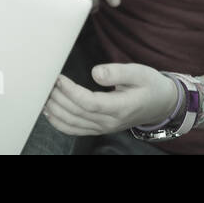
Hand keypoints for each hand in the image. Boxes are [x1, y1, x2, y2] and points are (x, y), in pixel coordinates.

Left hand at [42, 63, 179, 136]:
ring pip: (72, 123)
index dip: (70, 91)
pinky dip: (59, 122)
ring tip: (43, 93)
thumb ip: (117, 72)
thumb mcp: (139, 72)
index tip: (58, 77)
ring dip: (54, 109)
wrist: (160, 104)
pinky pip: (74, 130)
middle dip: (57, 97)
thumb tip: (96, 73)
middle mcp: (109, 122)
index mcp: (120, 108)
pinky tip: (48, 111)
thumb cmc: (149, 85)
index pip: (89, 103)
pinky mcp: (98, 128)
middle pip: (76, 113)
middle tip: (45, 81)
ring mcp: (103, 127)